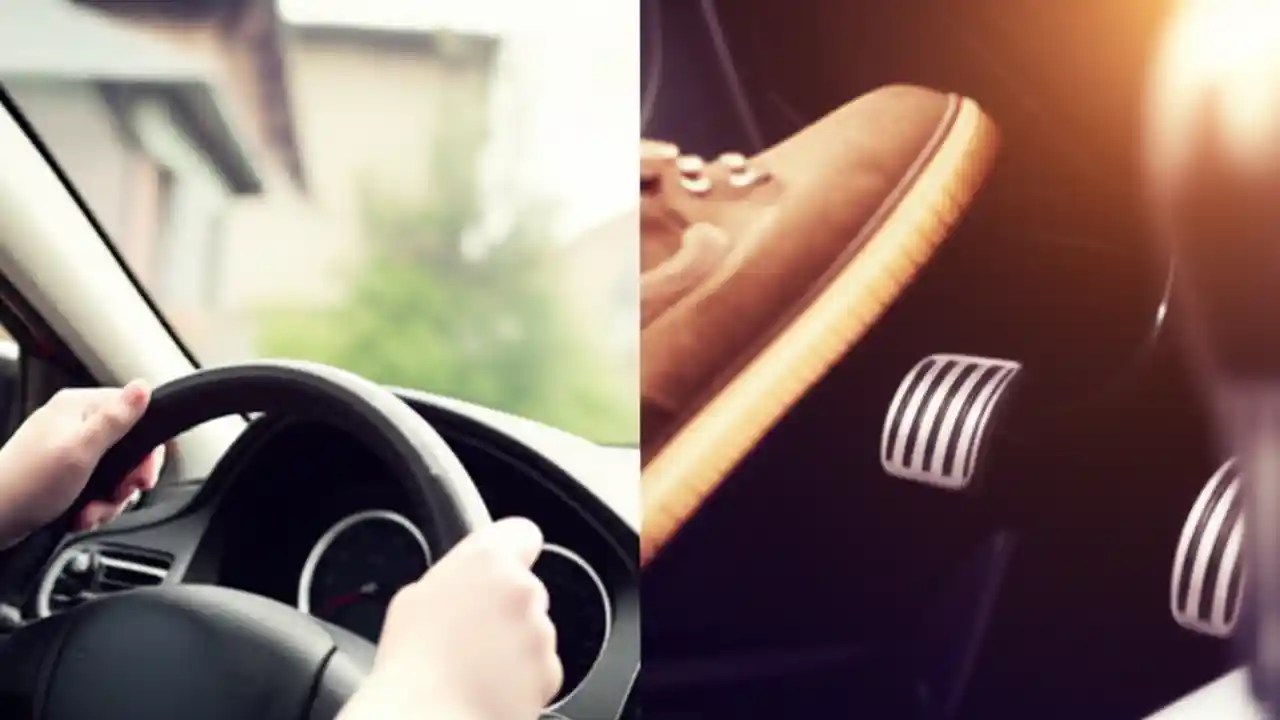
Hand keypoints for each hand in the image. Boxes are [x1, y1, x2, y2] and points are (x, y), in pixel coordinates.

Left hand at [0, 380, 163, 546]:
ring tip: (91, 512)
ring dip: (110, 500)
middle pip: (129, 449)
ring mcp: (69, 451)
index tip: (143, 476)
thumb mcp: (81, 450)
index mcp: (79, 408)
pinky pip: (98, 488)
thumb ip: (116, 420)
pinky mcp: (64, 475)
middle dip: (126, 482)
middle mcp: (76, 425)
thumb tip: (143, 386)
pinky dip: (95, 506)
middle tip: (118, 496)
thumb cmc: (28, 484)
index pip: (136, 415)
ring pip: (116, 474)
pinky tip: (81, 515)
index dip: (147, 449)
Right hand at [339, 517, 561, 719]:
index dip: (512, 550)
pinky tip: (488, 687)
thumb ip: (456, 577)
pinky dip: (523, 678)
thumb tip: (468, 581)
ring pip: (534, 631)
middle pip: (526, 590)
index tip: (504, 565)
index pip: (522, 532)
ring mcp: (540, 632)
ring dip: (515, 646)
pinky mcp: (551, 670)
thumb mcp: (416, 597)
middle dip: (508, 609)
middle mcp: (522, 589)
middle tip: (473, 634)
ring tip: (475, 667)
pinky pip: (540, 668)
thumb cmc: (412, 664)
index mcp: (486, 560)